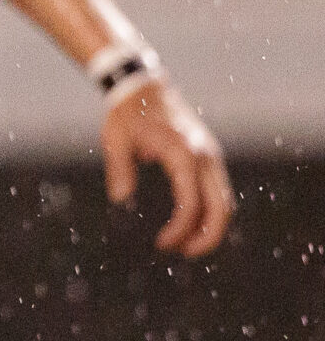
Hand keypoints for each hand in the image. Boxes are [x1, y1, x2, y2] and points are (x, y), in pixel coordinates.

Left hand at [103, 75, 232, 256]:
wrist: (142, 87)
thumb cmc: (127, 114)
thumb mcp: (116, 141)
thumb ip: (120, 169)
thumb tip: (120, 199)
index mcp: (183, 154)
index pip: (191, 202)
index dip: (180, 229)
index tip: (162, 244)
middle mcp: (204, 157)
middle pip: (221, 207)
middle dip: (207, 237)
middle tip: (183, 253)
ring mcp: (210, 156)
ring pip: (223, 201)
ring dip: (209, 227)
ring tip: (183, 245)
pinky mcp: (207, 157)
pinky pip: (216, 191)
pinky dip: (208, 211)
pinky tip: (190, 224)